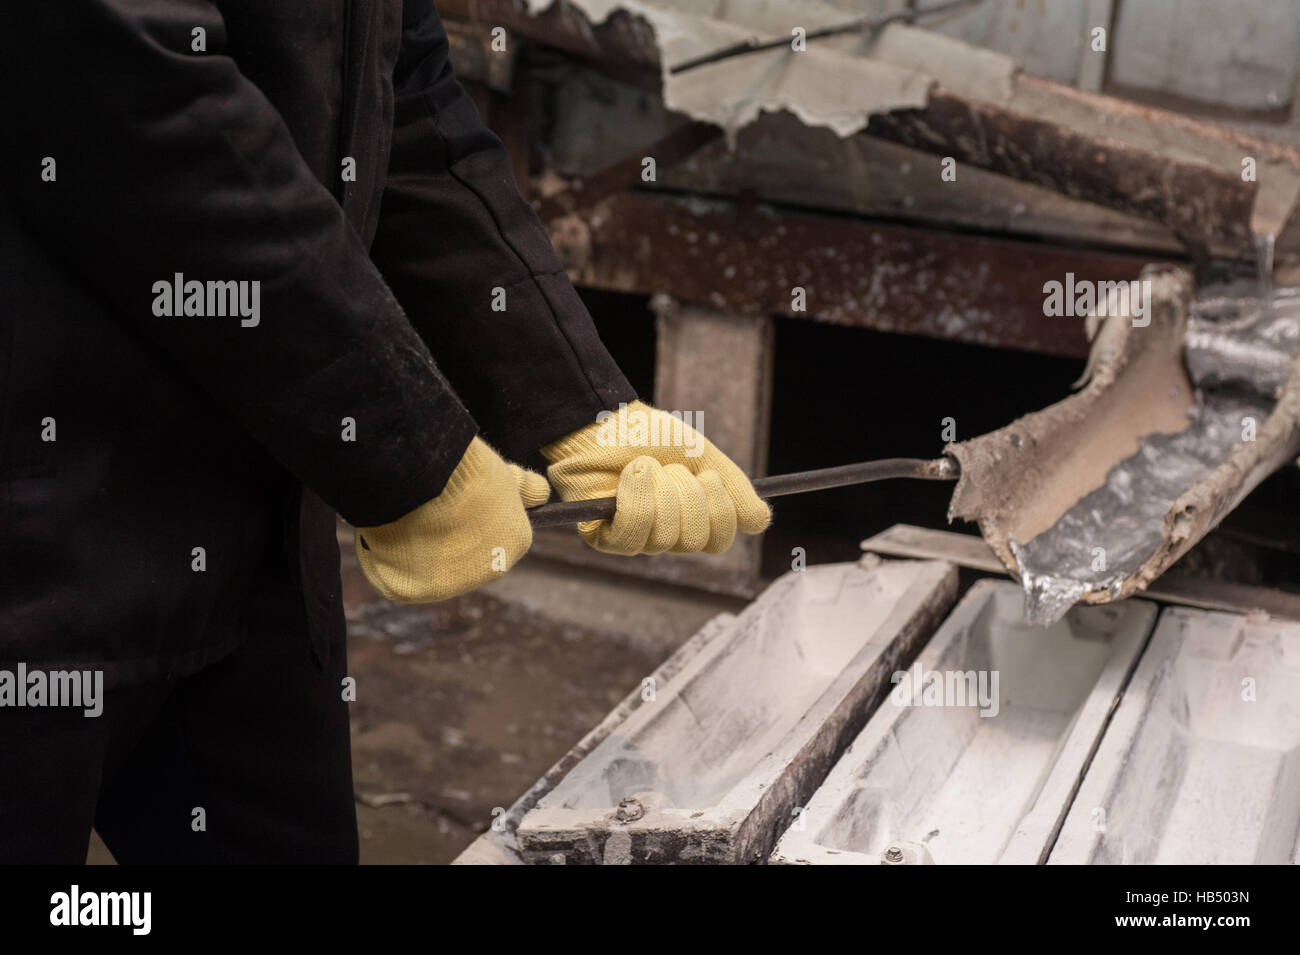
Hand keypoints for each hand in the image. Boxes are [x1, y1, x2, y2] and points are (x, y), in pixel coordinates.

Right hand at [354, 437, 549, 601]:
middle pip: (464, 556)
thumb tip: (542, 492)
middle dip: (447, 535)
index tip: (455, 499)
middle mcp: (489, 571)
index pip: (497, 536)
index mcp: (515, 542)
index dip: (472, 516)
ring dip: (416, 548)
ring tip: (406, 513)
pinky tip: (388, 529)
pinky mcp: (412, 590)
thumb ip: (523, 488)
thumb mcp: (501, 473)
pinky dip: (388, 556)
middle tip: (427, 504)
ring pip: (428, 567)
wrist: (425, 476)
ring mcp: (451, 585)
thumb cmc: (463, 468)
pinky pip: (396, 575)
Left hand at [540, 401, 769, 555]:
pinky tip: (631, 475)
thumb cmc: (652, 438)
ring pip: (666, 537)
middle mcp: (666, 536)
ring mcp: (636, 539)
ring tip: (645, 467)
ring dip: (660, 490)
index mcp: (691, 521)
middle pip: (695, 540)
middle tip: (672, 468)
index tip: (709, 476)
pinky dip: (637, 496)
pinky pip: (633, 533)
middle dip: (687, 494)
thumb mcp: (704, 458)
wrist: (608, 420)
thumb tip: (760, 522)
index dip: (720, 511)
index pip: (718, 541)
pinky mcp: (606, 537)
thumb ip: (734, 488)